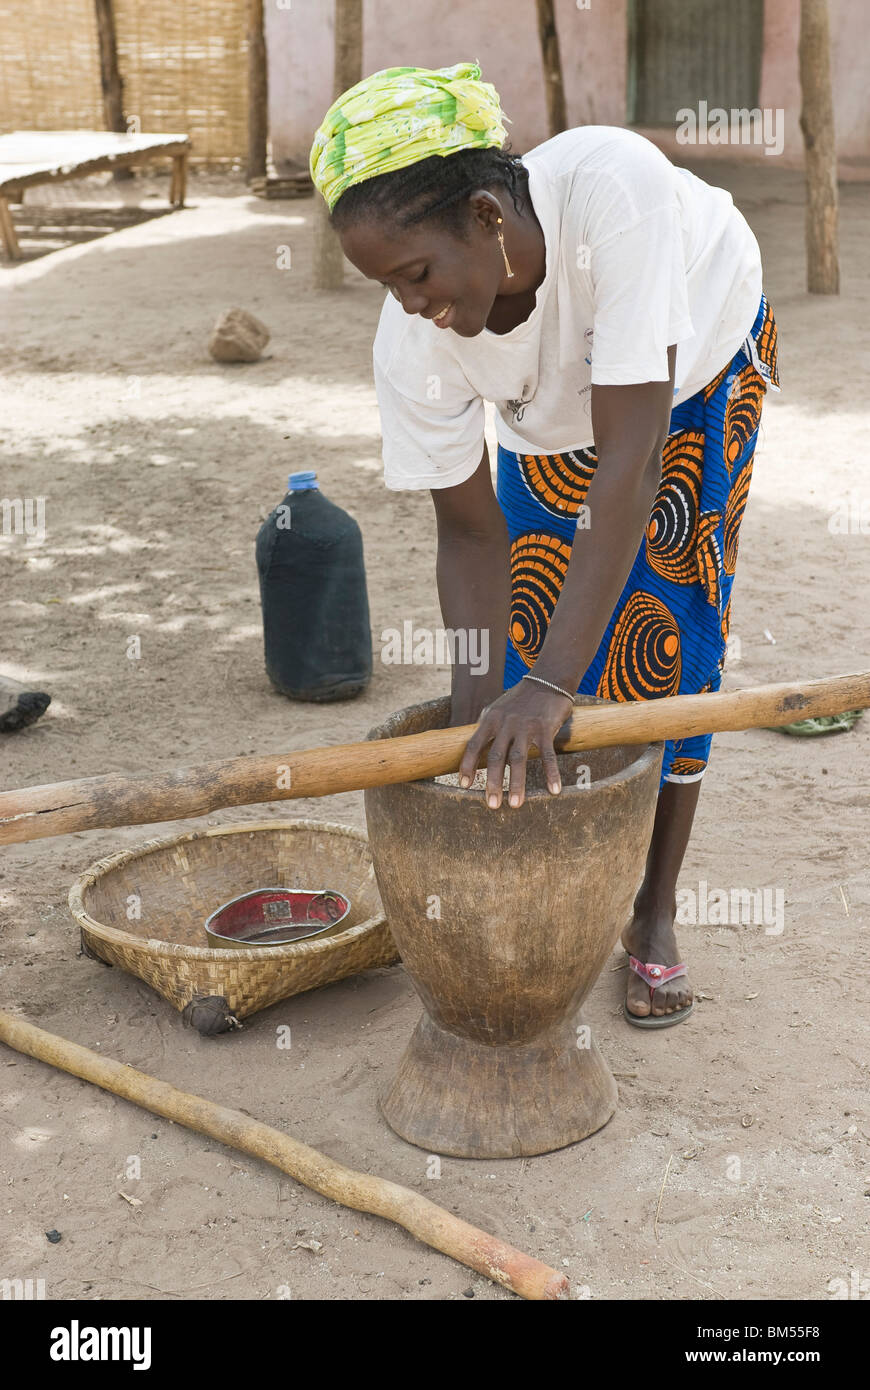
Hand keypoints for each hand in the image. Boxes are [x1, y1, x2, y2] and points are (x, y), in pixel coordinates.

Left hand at [458, 678, 574, 809]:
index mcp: (490, 719)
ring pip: (518, 759)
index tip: (464, 785)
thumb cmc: (520, 699)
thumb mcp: (497, 708)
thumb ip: (486, 727)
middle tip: (491, 805)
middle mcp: (505, 724)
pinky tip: (554, 790)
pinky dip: (551, 773)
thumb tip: (474, 748)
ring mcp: (525, 726)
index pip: (473, 745)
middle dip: (492, 783)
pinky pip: (548, 755)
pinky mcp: (545, 728)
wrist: (547, 680)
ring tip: (515, 804)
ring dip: (516, 784)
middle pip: (495, 757)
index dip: (467, 765)